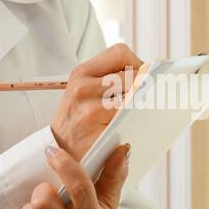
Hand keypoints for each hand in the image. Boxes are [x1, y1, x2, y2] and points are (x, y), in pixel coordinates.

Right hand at [50, 43, 143, 162]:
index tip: (142, 79)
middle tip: (145, 101)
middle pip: (132, 75)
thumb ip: (109, 80)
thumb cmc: (78, 123)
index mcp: (81, 73)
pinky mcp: (99, 131)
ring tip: (138, 115)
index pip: (120, 53)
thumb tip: (148, 73)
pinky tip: (132, 128)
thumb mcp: (83, 94)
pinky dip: (137, 122)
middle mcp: (83, 86)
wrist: (59, 155)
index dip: (137, 64)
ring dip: (142, 105)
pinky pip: (130, 119)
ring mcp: (90, 109)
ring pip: (135, 96)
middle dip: (143, 87)